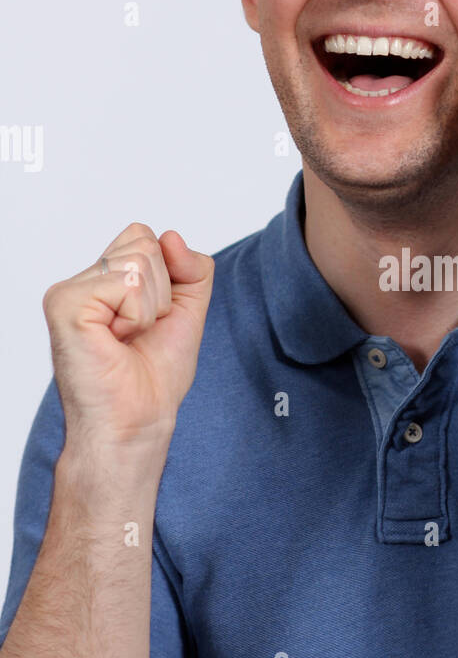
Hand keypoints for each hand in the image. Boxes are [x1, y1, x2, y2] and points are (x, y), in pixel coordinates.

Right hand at [43, 224, 214, 449]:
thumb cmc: (154, 375)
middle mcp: (80, 280)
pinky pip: (129, 282)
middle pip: (145, 243)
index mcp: (102, 279)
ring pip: (140, 260)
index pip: (145, 236)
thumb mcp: (187, 310)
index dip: (167, 276)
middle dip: (161, 293)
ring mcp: (68, 291)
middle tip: (138, 333)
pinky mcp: (66, 304)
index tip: (151, 319)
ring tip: (127, 339)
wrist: (137, 421)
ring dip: (150, 308)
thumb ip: (192, 268)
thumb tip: (171, 236)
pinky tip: (116, 341)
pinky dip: (138, 316)